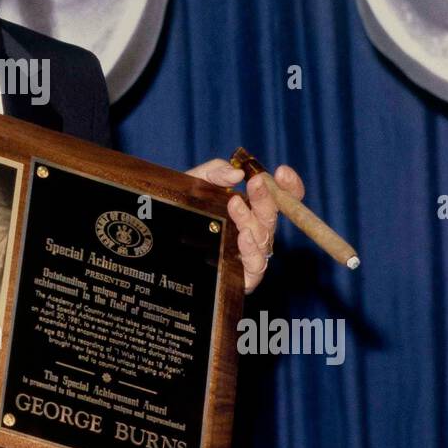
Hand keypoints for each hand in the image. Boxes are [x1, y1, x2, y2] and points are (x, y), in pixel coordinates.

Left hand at [184, 159, 305, 293]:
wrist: (157, 228)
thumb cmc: (181, 207)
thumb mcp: (195, 181)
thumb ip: (215, 171)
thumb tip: (238, 173)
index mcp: (252, 207)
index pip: (283, 198)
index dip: (290, 186)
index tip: (281, 171)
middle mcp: (254, 230)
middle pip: (273, 216)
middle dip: (266, 198)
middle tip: (255, 183)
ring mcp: (249, 253)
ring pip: (264, 239)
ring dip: (251, 220)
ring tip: (234, 205)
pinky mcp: (241, 277)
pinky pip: (256, 266)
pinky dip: (252, 251)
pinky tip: (243, 237)